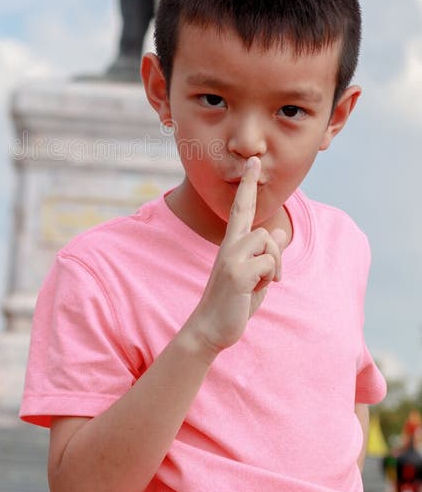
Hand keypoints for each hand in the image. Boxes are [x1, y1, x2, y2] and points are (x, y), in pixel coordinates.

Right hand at [182, 157, 287, 360]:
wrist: (211, 329)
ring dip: (275, 264)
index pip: (241, 209)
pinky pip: (268, 264)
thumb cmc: (234, 302)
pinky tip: (256, 290)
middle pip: (254, 219)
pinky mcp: (236, 273)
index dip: (247, 186)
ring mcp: (231, 258)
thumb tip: (281, 233)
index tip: (253, 162)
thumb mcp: (255, 276)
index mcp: (233, 244)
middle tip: (256, 187)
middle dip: (258, 211)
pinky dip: (270, 278)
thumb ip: (266, 255)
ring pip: (268, 241)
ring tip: (263, 283)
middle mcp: (229, 246)